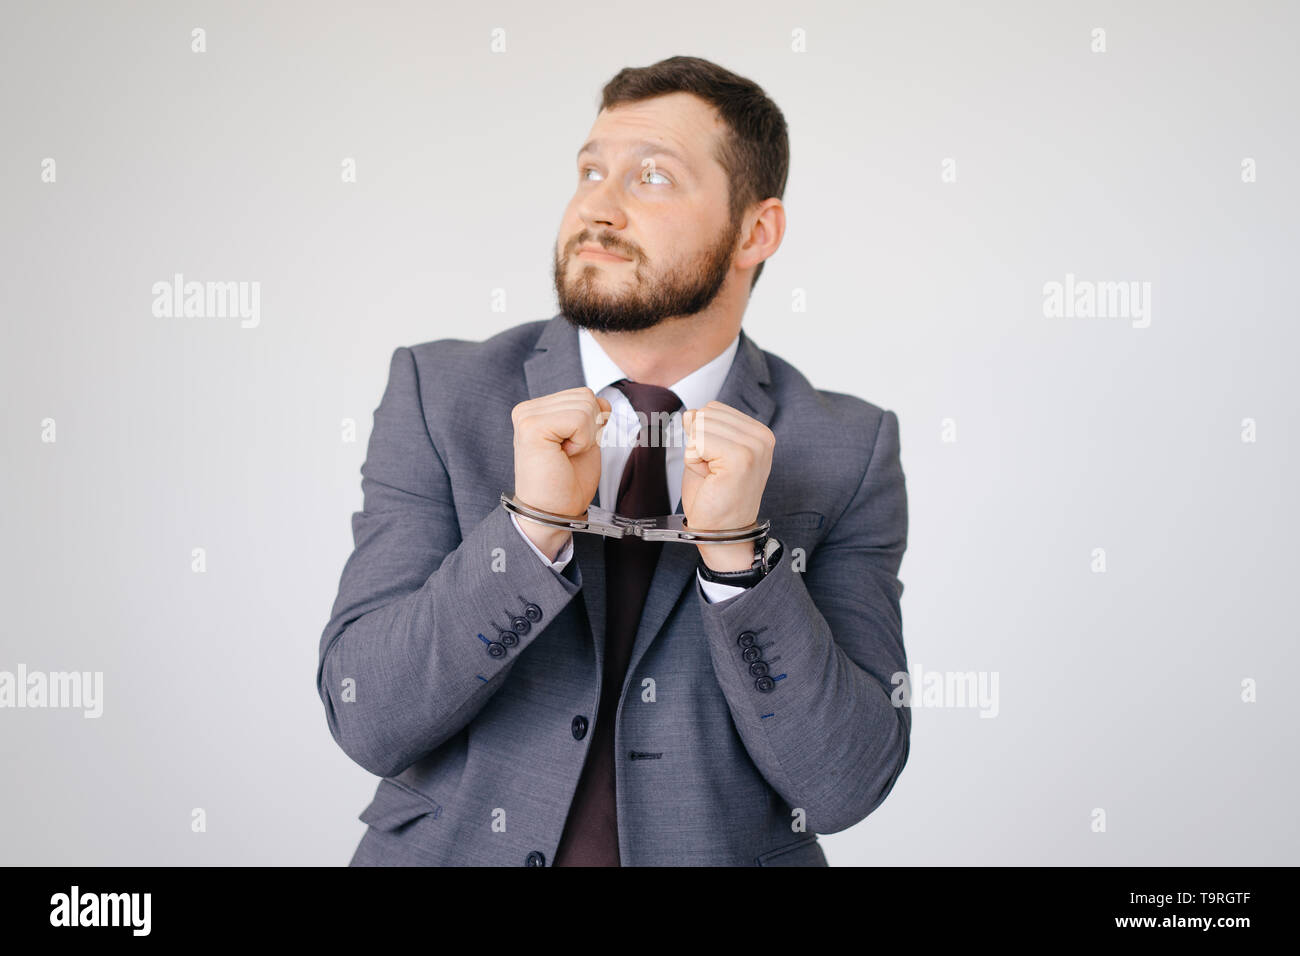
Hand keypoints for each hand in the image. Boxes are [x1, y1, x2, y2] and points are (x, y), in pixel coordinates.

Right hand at [511, 387, 610, 558]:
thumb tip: (604, 402)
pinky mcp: (532, 426)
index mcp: (538, 410)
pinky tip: (563, 455)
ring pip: (585, 405)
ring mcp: (527, 416)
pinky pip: (579, 418)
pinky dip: (582, 441)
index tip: (572, 449)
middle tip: (569, 455)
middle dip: (590, 429)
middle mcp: (528, 409)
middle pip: (586, 396)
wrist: (553, 513)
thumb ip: (592, 417)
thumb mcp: (586, 442)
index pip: (584, 395)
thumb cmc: (566, 484)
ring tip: (565, 455)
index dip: (592, 425)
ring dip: (585, 437)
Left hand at [681, 401, 774, 571]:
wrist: (721, 532)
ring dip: (697, 453)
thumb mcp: (706, 452)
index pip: (714, 408)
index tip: (716, 463)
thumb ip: (701, 428)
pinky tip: (710, 478)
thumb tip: (691, 413)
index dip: (704, 435)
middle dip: (699, 443)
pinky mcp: (741, 458)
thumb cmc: (715, 496)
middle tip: (713, 472)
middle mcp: (762, 437)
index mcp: (758, 432)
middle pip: (706, 414)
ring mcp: (754, 447)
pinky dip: (694, 461)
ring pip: (700, 426)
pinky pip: (698, 441)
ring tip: (713, 475)